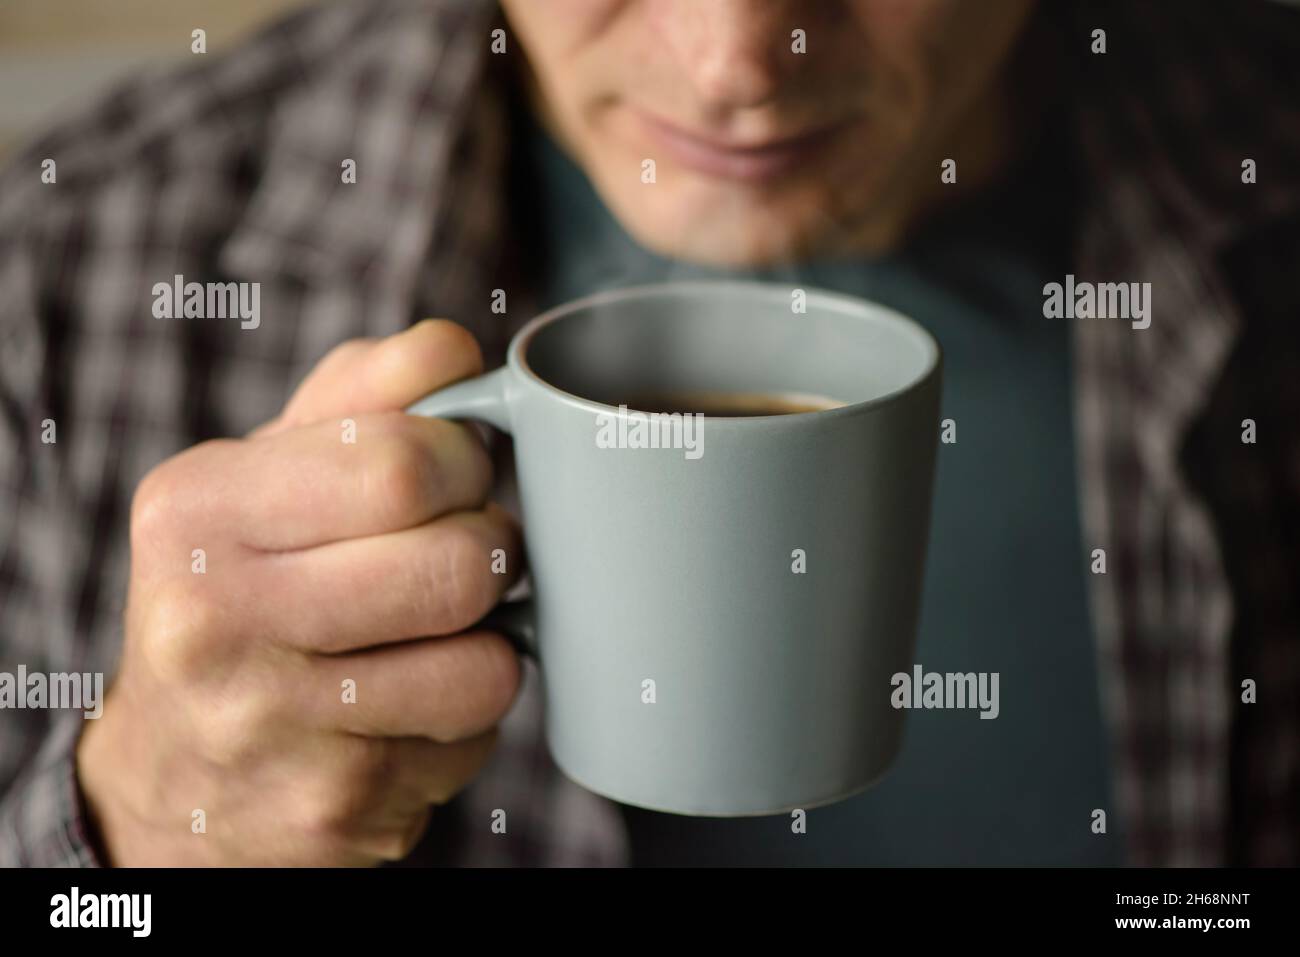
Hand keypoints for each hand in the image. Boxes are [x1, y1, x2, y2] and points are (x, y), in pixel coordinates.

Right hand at [78, 320, 522, 864]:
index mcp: (197, 512)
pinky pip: (477, 739)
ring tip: (436, 628)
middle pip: (459, 564)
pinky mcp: (337, 808)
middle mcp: (217, 622)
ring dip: (489, 639)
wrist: (173, 768)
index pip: (403, 464)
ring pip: (487, 663)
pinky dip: (467, 713)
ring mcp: (276, 730)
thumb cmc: (240, 588)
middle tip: (466, 545)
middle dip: (491, 546)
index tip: (457, 468)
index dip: (466, 460)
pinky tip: (410, 700)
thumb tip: (453, 350)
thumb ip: (360, 395)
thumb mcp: (264, 475)